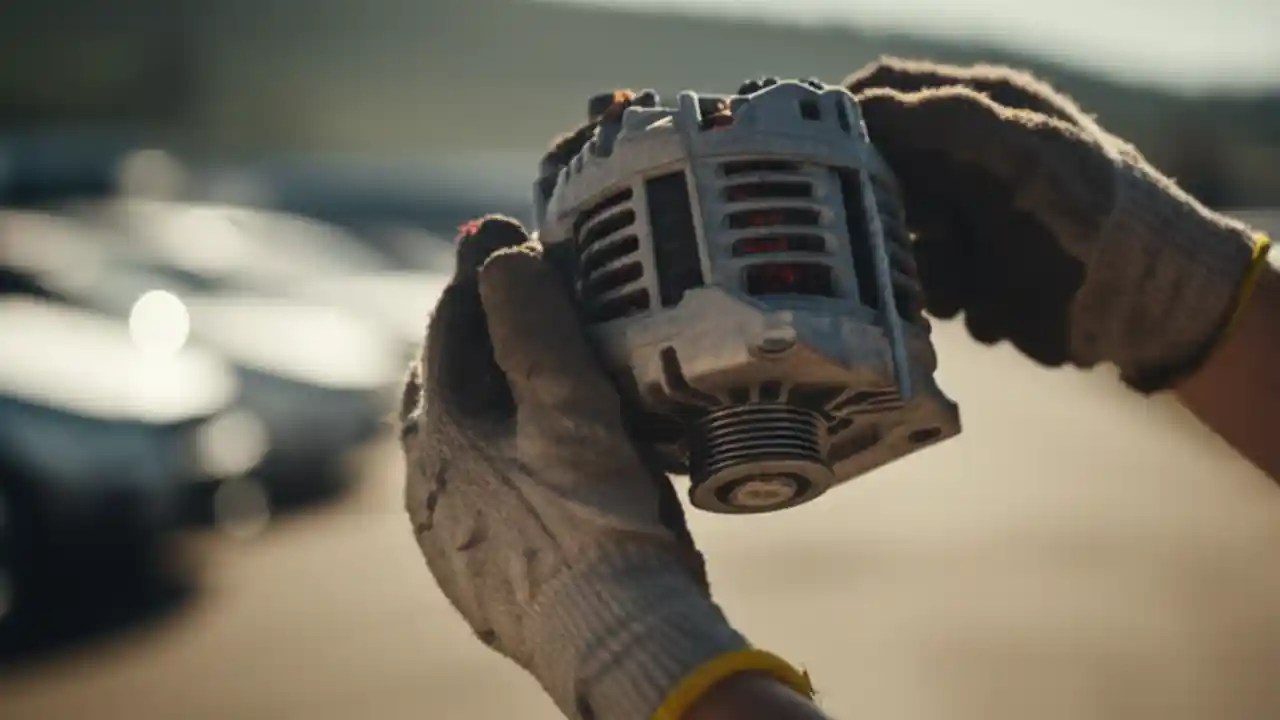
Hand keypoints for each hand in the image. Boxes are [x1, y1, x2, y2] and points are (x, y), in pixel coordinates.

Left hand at [400, 216, 751, 719]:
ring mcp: (448, 533)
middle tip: (505, 293)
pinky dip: (497, 448)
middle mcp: (429, 483)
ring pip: (455, 438)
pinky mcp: (477, 569)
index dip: (477, 275)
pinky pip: (475, 486)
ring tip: (519, 367)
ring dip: (483, 392)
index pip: (448, 328)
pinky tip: (528, 454)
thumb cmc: (598, 525)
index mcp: (443, 435)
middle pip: (442, 382)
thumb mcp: (570, 407)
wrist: (618, 644)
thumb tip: (495, 249)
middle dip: (471, 331)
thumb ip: (532, 324)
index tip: (501, 235)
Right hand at [843, 59, 1266, 390]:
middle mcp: (960, 159)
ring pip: (888, 233)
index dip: (846, 116)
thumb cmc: (1100, 215)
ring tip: (963, 273)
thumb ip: (949, 121)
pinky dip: (938, 295)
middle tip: (905, 229)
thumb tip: (866, 106)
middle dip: (880, 206)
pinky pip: (915, 281)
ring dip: (914, 260)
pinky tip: (980, 300)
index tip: (814, 153)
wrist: (1151, 306)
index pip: (886, 91)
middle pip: (875, 170)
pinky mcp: (963, 270)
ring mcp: (959, 216)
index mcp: (978, 108)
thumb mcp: (1026, 154)